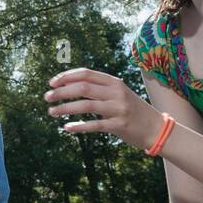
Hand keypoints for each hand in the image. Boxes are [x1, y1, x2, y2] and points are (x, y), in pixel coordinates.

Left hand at [46, 68, 162, 149]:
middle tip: (46, 98)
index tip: (51, 83)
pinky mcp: (119, 125)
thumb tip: (68, 85)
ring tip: (51, 112)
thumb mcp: (118, 93)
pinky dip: (79, 126)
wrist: (157, 128)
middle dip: (61, 92)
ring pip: (85, 105)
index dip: (66, 77)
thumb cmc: (132, 110)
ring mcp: (118, 108)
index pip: (86, 73)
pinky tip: (67, 128)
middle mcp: (116, 92)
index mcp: (114, 82)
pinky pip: (94, 125)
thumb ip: (99, 88)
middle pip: (82, 88)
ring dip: (65, 108)